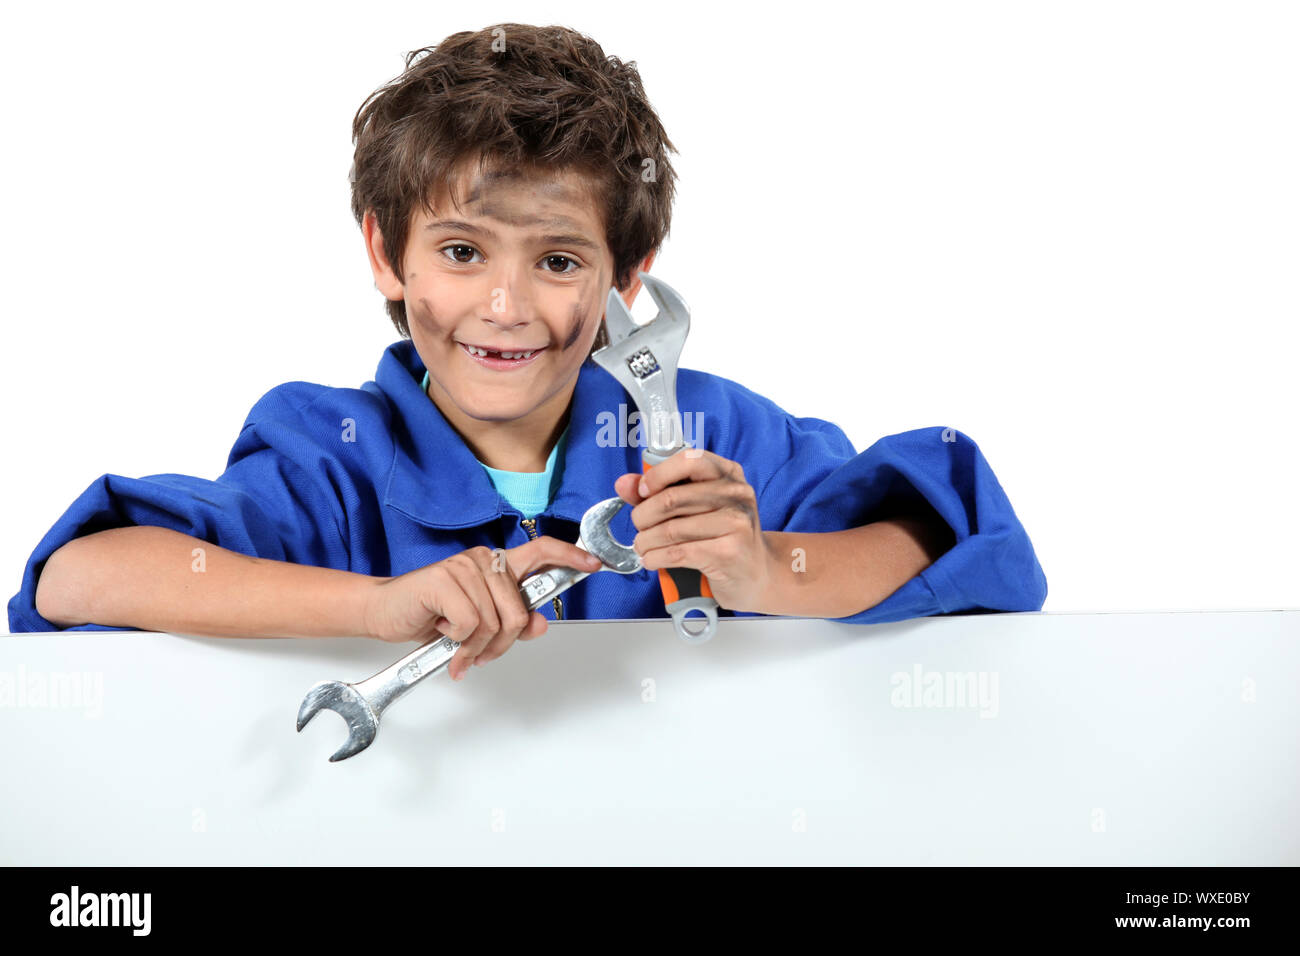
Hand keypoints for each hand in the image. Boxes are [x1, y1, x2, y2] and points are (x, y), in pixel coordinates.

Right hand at [363, 537, 602, 678]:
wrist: (385, 612)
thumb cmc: (432, 615)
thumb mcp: (479, 624)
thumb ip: (511, 621)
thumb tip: (539, 624)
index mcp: (498, 566)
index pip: (542, 551)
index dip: (570, 557)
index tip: (593, 563)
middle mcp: (485, 560)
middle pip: (519, 611)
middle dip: (503, 643)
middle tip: (479, 654)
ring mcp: (464, 566)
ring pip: (494, 622)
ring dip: (476, 647)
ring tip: (457, 647)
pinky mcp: (444, 579)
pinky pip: (470, 623)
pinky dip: (458, 642)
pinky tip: (442, 634)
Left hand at [614, 449, 772, 612]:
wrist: (757, 573)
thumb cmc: (722, 536)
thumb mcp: (696, 507)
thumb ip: (659, 492)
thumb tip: (624, 483)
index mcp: (728, 473)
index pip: (688, 460)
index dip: (657, 475)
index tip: (642, 492)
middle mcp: (736, 493)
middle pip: (672, 498)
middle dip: (643, 516)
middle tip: (639, 527)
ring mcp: (736, 523)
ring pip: (671, 529)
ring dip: (646, 541)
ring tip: (642, 546)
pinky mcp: (729, 552)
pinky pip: (678, 553)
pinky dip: (655, 558)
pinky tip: (651, 560)